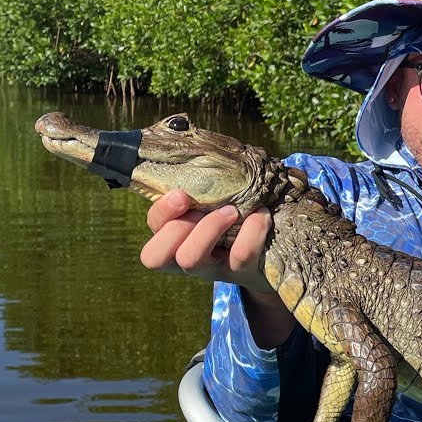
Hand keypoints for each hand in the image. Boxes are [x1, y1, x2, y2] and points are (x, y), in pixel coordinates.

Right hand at [140, 189, 272, 291]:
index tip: (181, 194)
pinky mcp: (241, 272)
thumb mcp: (212, 205)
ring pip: (190, 259)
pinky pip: (240, 256)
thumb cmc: (233, 219)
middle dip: (175, 226)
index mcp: (172, 239)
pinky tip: (261, 215)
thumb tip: (200, 150)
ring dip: (208, 228)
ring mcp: (211, 269)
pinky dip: (252, 232)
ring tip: (231, 210)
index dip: (161, 213)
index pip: (150, 231)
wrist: (271, 255)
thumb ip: (200, 189)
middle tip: (200, 207)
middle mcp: (184, 258)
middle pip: (155, 255)